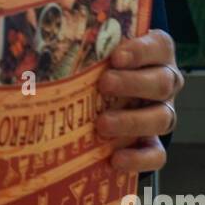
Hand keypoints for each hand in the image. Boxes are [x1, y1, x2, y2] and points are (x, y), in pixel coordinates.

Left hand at [94, 29, 182, 174]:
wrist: (105, 98)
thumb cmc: (99, 67)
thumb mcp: (95, 53)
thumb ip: (83, 47)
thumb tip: (40, 45)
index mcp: (156, 55)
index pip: (160, 46)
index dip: (141, 51)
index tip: (116, 57)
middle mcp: (165, 83)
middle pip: (163, 83)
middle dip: (133, 83)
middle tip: (104, 84)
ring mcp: (162, 114)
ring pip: (163, 118)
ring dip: (132, 121)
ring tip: (102, 124)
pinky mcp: (154, 144)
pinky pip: (157, 155)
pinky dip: (139, 158)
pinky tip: (115, 159)